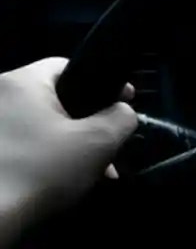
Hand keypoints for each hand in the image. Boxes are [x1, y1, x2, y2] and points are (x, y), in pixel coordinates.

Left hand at [0, 58, 135, 248]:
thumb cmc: (41, 171)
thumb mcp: (98, 142)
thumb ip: (121, 117)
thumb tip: (123, 111)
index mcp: (21, 82)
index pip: (68, 67)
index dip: (103, 84)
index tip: (122, 105)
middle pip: (54, 102)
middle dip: (86, 126)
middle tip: (106, 151)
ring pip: (37, 127)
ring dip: (66, 146)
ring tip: (89, 174)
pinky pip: (19, 145)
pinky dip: (40, 158)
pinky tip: (58, 182)